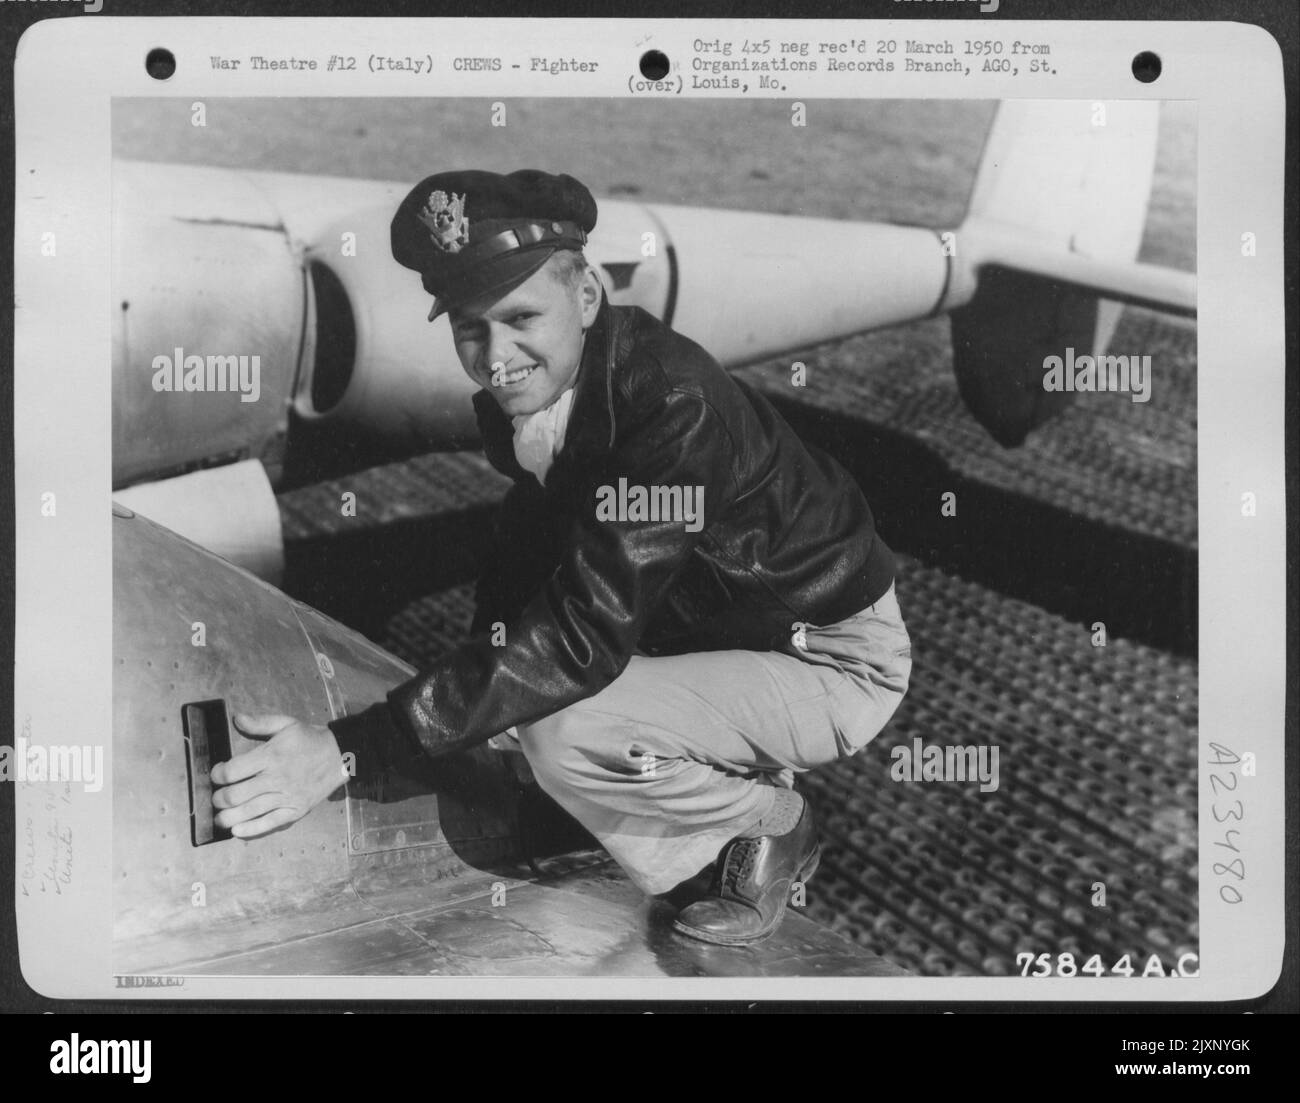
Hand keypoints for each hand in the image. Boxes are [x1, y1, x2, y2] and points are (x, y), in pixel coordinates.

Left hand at [211, 713, 347, 838]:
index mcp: (271, 755)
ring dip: (228, 817)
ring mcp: (287, 796)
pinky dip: (251, 829)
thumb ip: (260, 722)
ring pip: (249, 812)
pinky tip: (237, 830)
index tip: (216, 774)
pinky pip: (270, 823)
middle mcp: (277, 778)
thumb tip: (237, 718)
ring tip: (220, 817)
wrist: (341, 755)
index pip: (232, 771)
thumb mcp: (287, 724)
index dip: (217, 774)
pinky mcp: (296, 810)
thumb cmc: (310, 739)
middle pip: (236, 795)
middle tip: (216, 798)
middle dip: (219, 799)